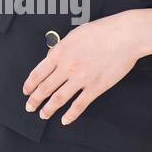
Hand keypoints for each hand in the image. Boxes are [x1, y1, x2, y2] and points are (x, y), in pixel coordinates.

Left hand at [22, 10, 148, 124]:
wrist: (125, 36)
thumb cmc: (102, 31)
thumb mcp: (74, 35)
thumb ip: (61, 48)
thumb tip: (52, 57)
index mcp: (60, 52)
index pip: (38, 73)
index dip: (30, 85)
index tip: (26, 91)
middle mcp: (67, 67)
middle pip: (45, 88)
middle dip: (35, 100)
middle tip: (30, 107)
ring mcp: (81, 78)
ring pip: (59, 98)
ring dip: (48, 109)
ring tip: (43, 115)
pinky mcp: (96, 87)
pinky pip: (79, 104)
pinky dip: (71, 115)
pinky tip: (65, 120)